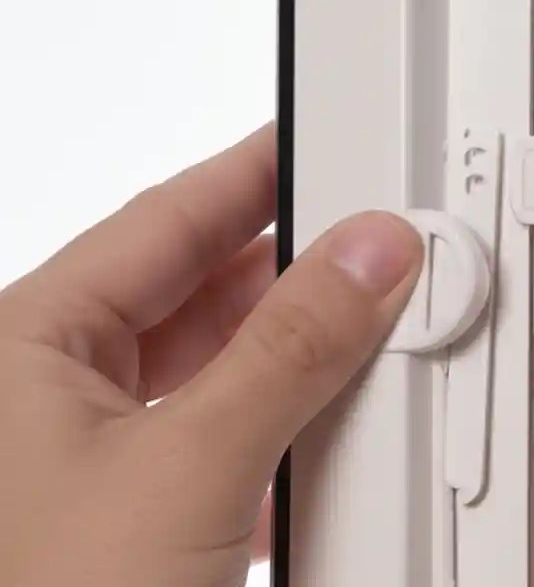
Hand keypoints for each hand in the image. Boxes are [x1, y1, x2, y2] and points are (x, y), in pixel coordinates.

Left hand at [0, 126, 422, 586]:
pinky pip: (229, 437)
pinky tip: (327, 429)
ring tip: (367, 327)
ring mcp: (98, 458)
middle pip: (199, 291)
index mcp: (26, 345)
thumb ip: (291, 352)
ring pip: (219, 369)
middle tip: (374, 242)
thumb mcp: (187, 465)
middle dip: (291, 269)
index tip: (324, 141)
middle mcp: (54, 393)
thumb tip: (370, 259)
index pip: (165, 220)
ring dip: (296, 356)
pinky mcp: (143, 516)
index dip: (252, 173)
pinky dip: (287, 429)